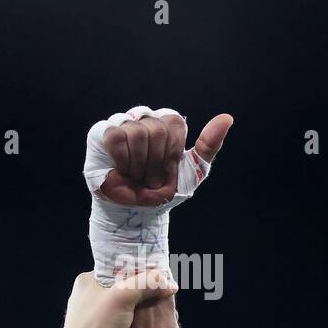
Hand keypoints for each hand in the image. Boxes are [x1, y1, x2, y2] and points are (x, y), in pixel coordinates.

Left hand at [47, 270, 178, 327]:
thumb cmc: (96, 327)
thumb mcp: (122, 296)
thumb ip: (147, 283)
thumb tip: (170, 283)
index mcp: (89, 281)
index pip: (119, 267)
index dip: (141, 269)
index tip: (161, 274)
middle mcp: (92, 297)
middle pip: (127, 287)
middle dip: (148, 291)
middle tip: (167, 294)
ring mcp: (99, 317)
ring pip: (131, 307)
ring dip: (148, 310)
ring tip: (167, 311)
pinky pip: (130, 324)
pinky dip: (143, 325)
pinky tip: (157, 326)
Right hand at [95, 110, 232, 207]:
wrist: (141, 210)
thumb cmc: (165, 190)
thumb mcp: (194, 170)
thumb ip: (209, 144)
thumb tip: (227, 118)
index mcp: (165, 125)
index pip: (175, 121)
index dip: (173, 149)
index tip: (170, 168)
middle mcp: (144, 119)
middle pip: (157, 128)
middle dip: (158, 161)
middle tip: (153, 178)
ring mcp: (122, 124)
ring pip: (137, 132)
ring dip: (141, 164)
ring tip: (138, 177)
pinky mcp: (101, 133)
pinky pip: (115, 136)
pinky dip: (123, 160)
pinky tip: (123, 171)